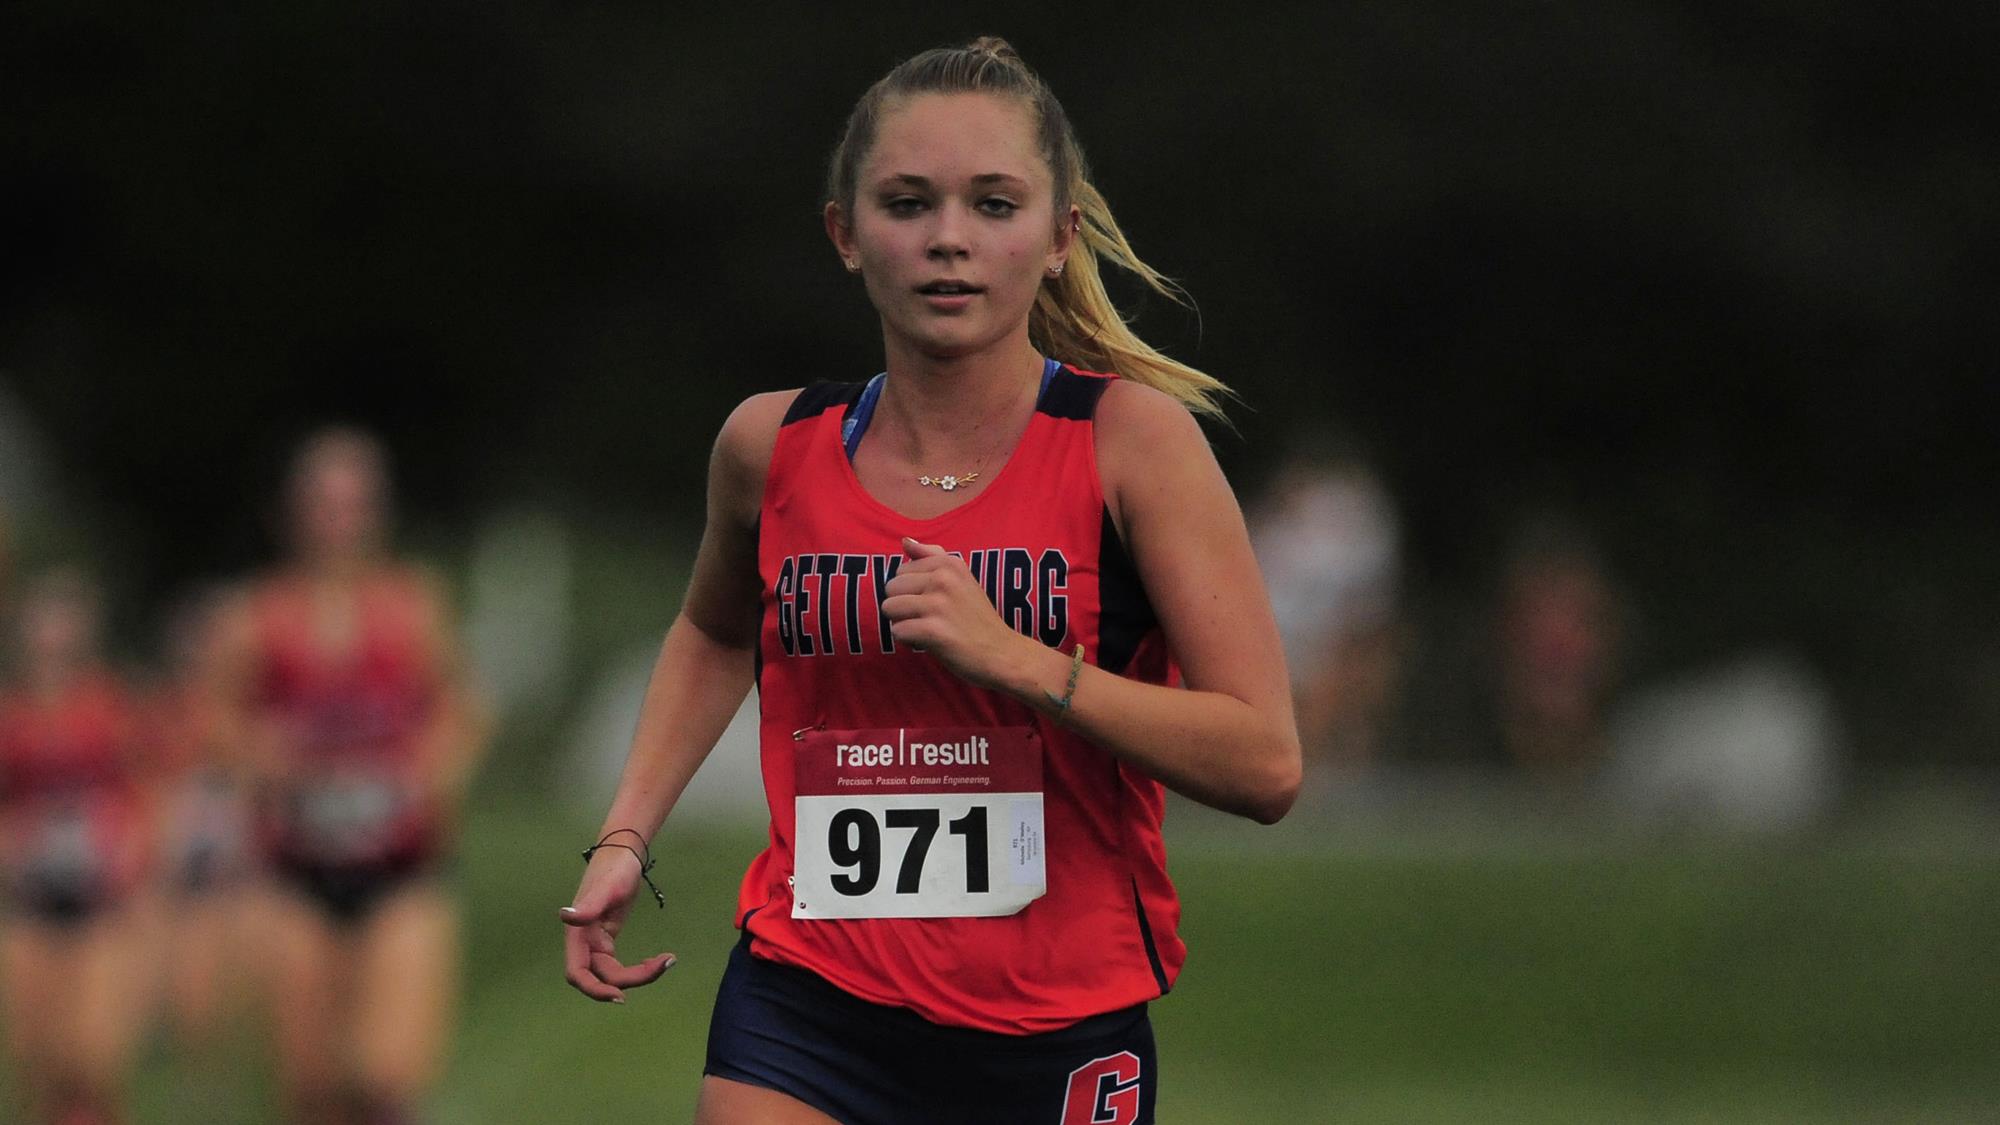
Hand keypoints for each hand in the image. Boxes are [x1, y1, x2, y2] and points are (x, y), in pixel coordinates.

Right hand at [559, 846, 675, 1002]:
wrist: (624, 853)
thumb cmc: (615, 868)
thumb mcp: (608, 887)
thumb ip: (589, 906)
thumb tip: (565, 916)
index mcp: (577, 934)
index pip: (578, 973)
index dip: (594, 989)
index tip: (620, 996)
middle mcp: (584, 942)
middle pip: (602, 977)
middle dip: (630, 979)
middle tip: (663, 964)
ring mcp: (596, 943)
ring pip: (613, 973)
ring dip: (639, 974)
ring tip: (667, 960)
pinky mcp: (607, 940)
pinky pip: (620, 965)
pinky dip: (639, 968)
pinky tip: (658, 960)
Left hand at [880, 537, 1032, 689]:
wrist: (1002, 654)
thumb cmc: (977, 619)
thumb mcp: (962, 579)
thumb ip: (932, 556)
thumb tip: (905, 541)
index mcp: (949, 563)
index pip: (901, 570)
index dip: (912, 591)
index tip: (934, 603)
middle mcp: (943, 579)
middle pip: (891, 588)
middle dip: (903, 607)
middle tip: (930, 618)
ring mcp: (938, 604)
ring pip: (890, 608)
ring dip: (903, 623)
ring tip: (927, 629)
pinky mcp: (933, 631)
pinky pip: (897, 631)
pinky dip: (908, 641)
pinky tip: (929, 643)